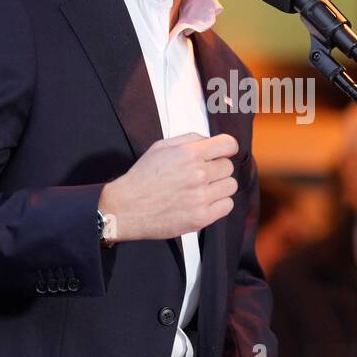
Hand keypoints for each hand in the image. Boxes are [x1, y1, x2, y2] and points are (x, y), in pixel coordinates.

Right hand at [98, 132, 238, 241]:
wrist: (126, 208)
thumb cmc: (142, 177)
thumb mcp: (161, 147)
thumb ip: (189, 139)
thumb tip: (210, 140)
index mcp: (189, 153)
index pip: (229, 144)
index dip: (227, 148)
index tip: (223, 153)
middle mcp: (198, 174)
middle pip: (228, 167)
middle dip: (217, 169)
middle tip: (202, 176)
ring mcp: (200, 197)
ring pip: (230, 186)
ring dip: (219, 187)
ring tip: (202, 190)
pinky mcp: (201, 217)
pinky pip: (227, 206)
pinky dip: (219, 204)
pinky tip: (203, 202)